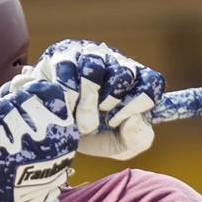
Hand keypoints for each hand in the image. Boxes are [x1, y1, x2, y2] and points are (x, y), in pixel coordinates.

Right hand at [33, 39, 162, 162]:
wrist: (49, 132)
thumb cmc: (88, 135)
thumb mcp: (117, 145)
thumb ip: (137, 139)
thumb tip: (134, 118)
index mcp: (135, 83)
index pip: (152, 82)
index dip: (141, 102)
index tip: (120, 120)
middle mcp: (115, 63)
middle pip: (125, 74)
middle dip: (111, 104)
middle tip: (98, 119)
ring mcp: (89, 55)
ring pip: (95, 70)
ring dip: (87, 103)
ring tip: (78, 118)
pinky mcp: (63, 56)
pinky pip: (68, 74)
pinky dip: (67, 99)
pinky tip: (64, 109)